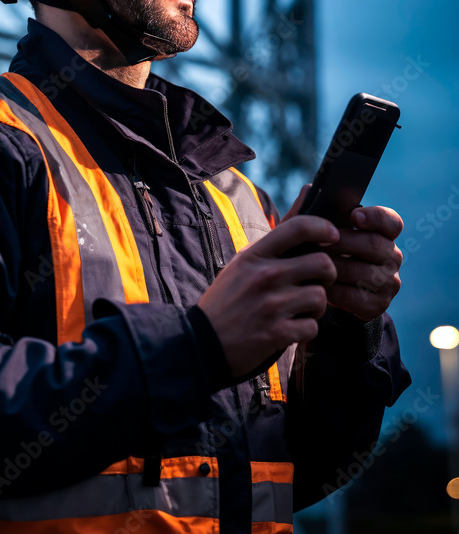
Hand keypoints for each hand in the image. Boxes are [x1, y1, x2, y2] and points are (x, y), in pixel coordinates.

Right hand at [197, 202, 338, 379]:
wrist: (202, 342)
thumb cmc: (227, 298)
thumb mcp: (245, 262)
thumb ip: (280, 234)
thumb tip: (308, 190)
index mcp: (255, 255)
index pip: (299, 227)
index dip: (324, 228)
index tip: (332, 236)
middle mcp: (265, 276)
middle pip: (323, 264)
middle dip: (326, 275)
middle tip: (315, 282)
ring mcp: (271, 305)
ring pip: (320, 297)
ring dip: (315, 306)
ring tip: (298, 309)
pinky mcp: (277, 333)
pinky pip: (312, 327)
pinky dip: (305, 330)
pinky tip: (289, 328)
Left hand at [320, 204, 402, 320]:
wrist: (322, 291)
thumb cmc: (320, 253)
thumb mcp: (314, 233)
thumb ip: (312, 212)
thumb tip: (309, 190)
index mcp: (383, 233)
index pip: (391, 221)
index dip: (376, 217)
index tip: (353, 216)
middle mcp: (392, 256)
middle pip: (375, 244)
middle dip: (342, 242)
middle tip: (317, 242)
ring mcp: (389, 282)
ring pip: (363, 272)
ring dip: (335, 267)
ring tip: (312, 263)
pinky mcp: (379, 305)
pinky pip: (355, 296)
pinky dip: (334, 291)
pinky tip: (319, 285)